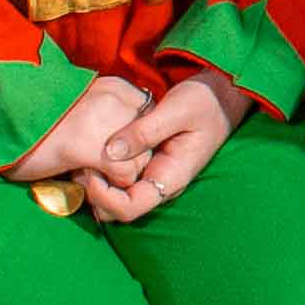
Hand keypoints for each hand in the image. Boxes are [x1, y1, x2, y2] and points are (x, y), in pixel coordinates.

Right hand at [10, 73, 153, 190]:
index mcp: (113, 87)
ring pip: (140, 160)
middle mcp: (113, 98)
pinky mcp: (86, 144)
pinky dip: (111, 186)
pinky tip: (86, 179)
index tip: (113, 154)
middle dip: (130, 162)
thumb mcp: (83, 108)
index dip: (136, 144)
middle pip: (149, 141)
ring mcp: (102, 119)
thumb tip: (130, 145)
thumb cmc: (37, 124)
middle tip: (101, 171)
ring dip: (119, 176)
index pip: (150, 120)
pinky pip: (124, 174)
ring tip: (89, 175)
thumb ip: (110, 118)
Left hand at [83, 77, 238, 223]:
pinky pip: (120, 178)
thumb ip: (145, 131)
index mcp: (171, 177)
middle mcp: (161, 182)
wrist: (223, 93)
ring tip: (85, 157)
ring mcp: (154, 173)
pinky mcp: (148, 163)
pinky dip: (104, 171)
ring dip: (96, 185)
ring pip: (116, 197)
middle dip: (94, 195)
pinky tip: (96, 150)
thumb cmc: (206, 101)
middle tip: (80, 164)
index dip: (104, 198)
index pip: (130, 209)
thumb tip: (110, 151)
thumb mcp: (177, 109)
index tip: (90, 171)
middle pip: (118, 210)